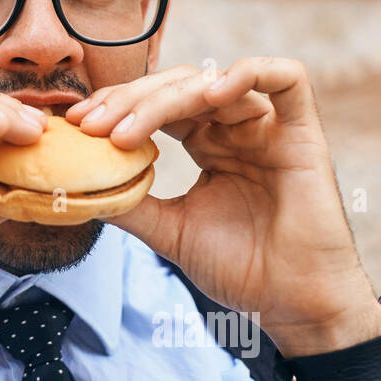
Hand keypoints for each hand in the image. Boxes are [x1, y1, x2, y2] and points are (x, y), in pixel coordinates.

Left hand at [64, 58, 380, 356]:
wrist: (293, 306)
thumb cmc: (242, 269)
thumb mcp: (171, 230)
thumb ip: (131, 202)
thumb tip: (77, 186)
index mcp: (208, 143)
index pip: (157, 104)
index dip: (117, 105)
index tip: (78, 124)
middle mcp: (236, 128)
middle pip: (177, 86)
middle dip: (128, 100)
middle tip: (91, 125)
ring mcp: (269, 127)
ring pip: (213, 81)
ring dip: (163, 98)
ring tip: (127, 131)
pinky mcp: (303, 133)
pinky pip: (287, 78)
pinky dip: (247, 74)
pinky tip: (209, 94)